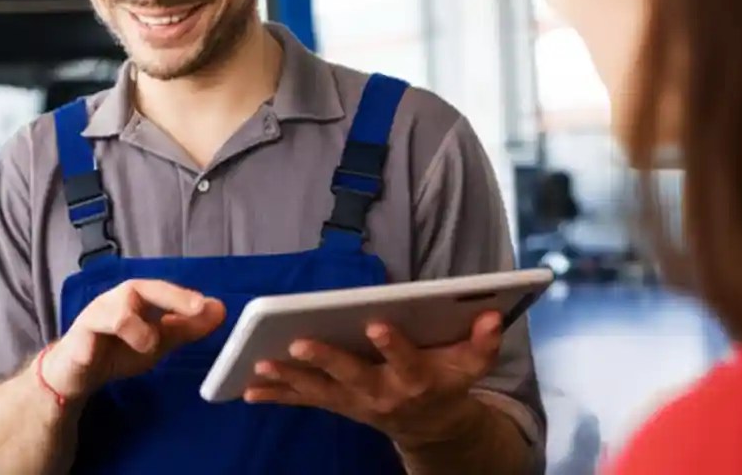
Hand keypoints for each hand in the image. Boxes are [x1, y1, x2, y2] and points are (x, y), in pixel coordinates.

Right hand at [41, 280, 224, 399]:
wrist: (75, 373)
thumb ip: (186, 327)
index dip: (182, 296)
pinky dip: (95, 346)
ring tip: (148, 346)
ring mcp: (92, 318)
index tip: (206, 306)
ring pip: (114, 312)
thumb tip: (219, 309)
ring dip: (135, 328)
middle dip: (168, 299)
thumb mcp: (157, 341)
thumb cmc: (116, 349)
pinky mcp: (76, 341)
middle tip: (194, 310)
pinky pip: (87, 339)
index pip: (160, 290)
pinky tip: (99, 355)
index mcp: (134, 299)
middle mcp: (113, 301)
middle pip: (137, 289)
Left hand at [244, 311, 503, 448]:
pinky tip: (247, 388)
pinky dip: (275, 395)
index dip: (393, 345)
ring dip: (289, 378)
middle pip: (353, 376)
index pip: (406, 361)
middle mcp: (384, 393)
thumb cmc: (448, 382)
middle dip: (326, 359)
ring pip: (320, 389)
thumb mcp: (471, 365)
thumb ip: (483, 341)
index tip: (377, 324)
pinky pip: (304, 401)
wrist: (433, 428)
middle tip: (298, 342)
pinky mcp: (337, 404)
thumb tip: (494, 314)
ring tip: (260, 363)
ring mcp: (356, 402)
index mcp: (418, 379)